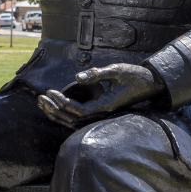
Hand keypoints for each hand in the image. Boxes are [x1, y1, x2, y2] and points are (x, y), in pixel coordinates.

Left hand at [37, 63, 162, 128]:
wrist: (150, 84)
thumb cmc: (134, 76)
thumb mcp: (117, 70)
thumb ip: (97, 74)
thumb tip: (78, 76)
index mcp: (105, 106)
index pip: (78, 111)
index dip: (62, 103)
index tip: (51, 91)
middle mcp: (102, 113)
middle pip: (72, 119)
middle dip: (54, 109)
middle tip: (40, 97)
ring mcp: (101, 114)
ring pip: (74, 121)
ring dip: (57, 113)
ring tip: (42, 102)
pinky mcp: (100, 112)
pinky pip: (79, 118)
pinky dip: (64, 113)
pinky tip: (54, 106)